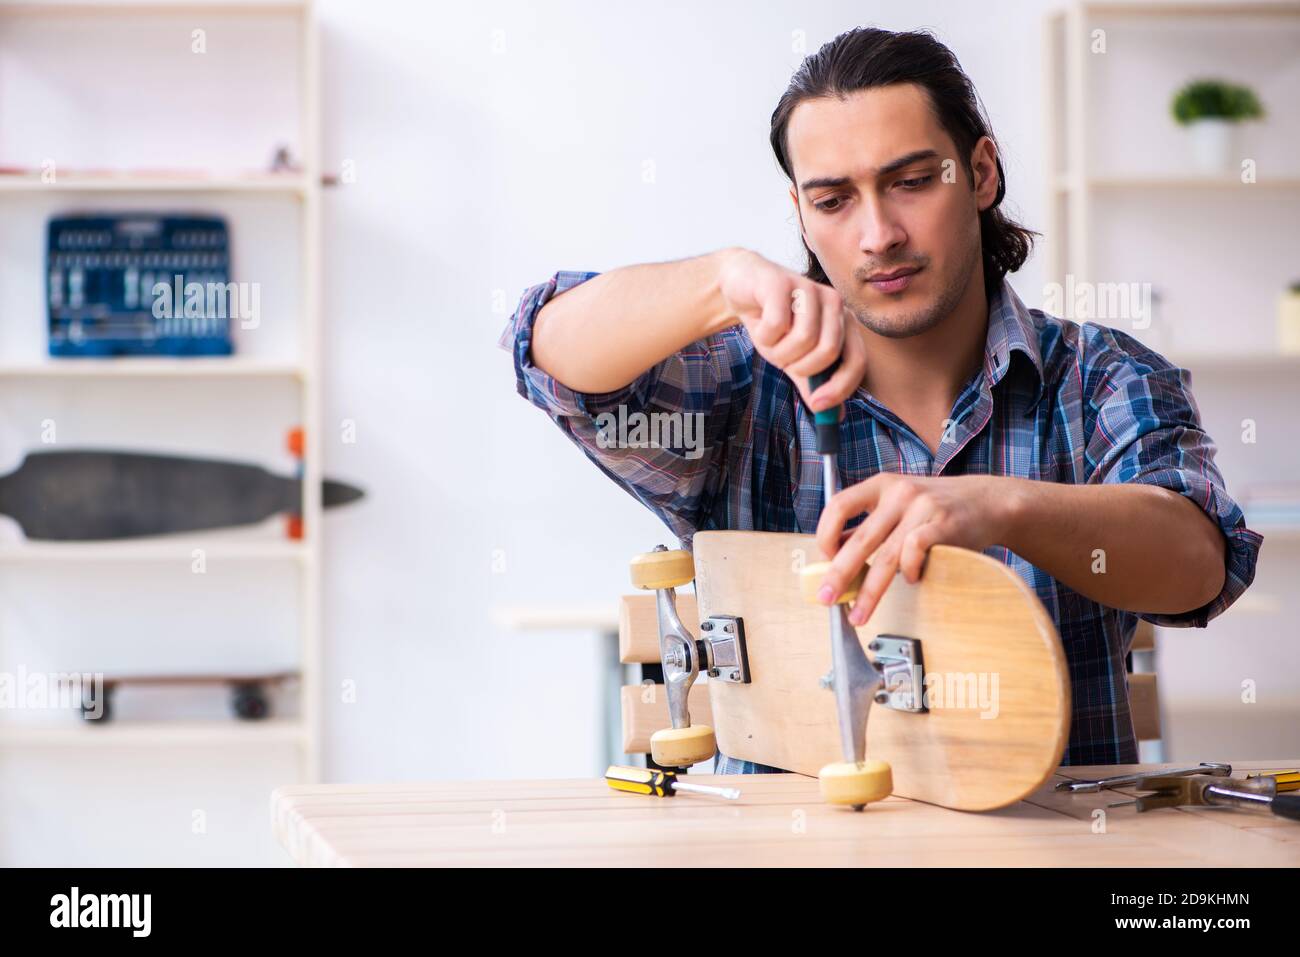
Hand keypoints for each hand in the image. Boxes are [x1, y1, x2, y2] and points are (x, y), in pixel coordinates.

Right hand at [717, 248, 865, 414]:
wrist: (741, 287)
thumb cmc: (772, 322)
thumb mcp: (793, 359)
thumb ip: (814, 384)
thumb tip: (836, 417)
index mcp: (844, 322)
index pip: (856, 360)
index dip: (839, 387)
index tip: (817, 405)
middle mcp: (834, 303)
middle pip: (829, 351)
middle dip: (801, 367)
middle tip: (784, 363)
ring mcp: (809, 288)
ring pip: (802, 338)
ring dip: (779, 351)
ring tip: (770, 341)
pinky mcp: (783, 282)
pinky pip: (777, 323)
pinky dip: (764, 334)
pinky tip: (759, 324)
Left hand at [814, 474, 1017, 625]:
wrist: (988, 500)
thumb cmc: (937, 507)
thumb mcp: (898, 503)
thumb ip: (870, 523)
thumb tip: (833, 554)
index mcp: (881, 485)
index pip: (839, 506)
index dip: (825, 535)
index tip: (825, 559)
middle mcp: (899, 492)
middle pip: (859, 540)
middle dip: (838, 574)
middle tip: (826, 597)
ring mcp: (922, 508)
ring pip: (885, 557)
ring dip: (868, 591)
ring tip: (858, 613)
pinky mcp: (944, 525)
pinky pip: (914, 553)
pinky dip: (908, 573)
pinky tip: (910, 580)